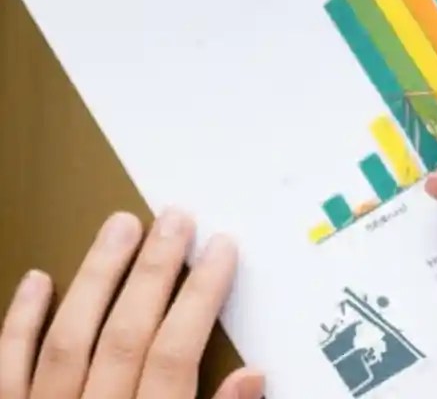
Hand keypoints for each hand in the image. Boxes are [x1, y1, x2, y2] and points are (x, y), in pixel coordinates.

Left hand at [0, 212, 262, 398]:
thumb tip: (253, 376)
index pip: (177, 353)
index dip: (201, 296)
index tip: (221, 251)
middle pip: (127, 334)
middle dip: (155, 270)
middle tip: (176, 219)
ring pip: (70, 338)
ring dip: (98, 277)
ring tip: (122, 227)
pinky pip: (9, 367)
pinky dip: (20, 322)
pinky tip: (38, 279)